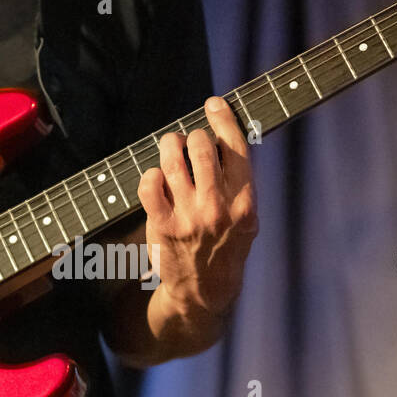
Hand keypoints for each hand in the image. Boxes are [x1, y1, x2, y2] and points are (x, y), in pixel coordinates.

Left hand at [136, 96, 257, 319]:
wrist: (204, 292)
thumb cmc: (226, 249)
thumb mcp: (247, 220)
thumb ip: (240, 184)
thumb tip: (226, 140)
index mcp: (245, 201)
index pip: (235, 147)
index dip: (223, 118)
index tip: (214, 104)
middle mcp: (218, 206)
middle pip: (201, 147)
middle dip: (193, 136)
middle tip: (190, 140)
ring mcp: (189, 216)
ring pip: (173, 159)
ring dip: (169, 146)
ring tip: (171, 149)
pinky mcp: (163, 225)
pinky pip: (149, 183)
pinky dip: (151, 174)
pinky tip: (157, 178)